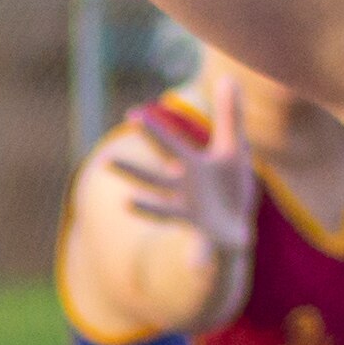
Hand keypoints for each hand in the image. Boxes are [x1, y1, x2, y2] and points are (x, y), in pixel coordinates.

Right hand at [95, 92, 258, 269]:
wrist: (235, 222)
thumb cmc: (230, 186)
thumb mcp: (234, 149)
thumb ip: (230, 115)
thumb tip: (228, 76)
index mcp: (192, 166)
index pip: (170, 144)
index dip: (154, 129)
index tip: (133, 113)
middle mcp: (184, 190)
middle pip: (155, 177)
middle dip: (135, 170)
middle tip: (108, 162)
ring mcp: (191, 213)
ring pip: (163, 209)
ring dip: (146, 207)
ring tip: (128, 203)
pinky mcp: (206, 234)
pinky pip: (200, 248)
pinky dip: (197, 257)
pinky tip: (195, 267)